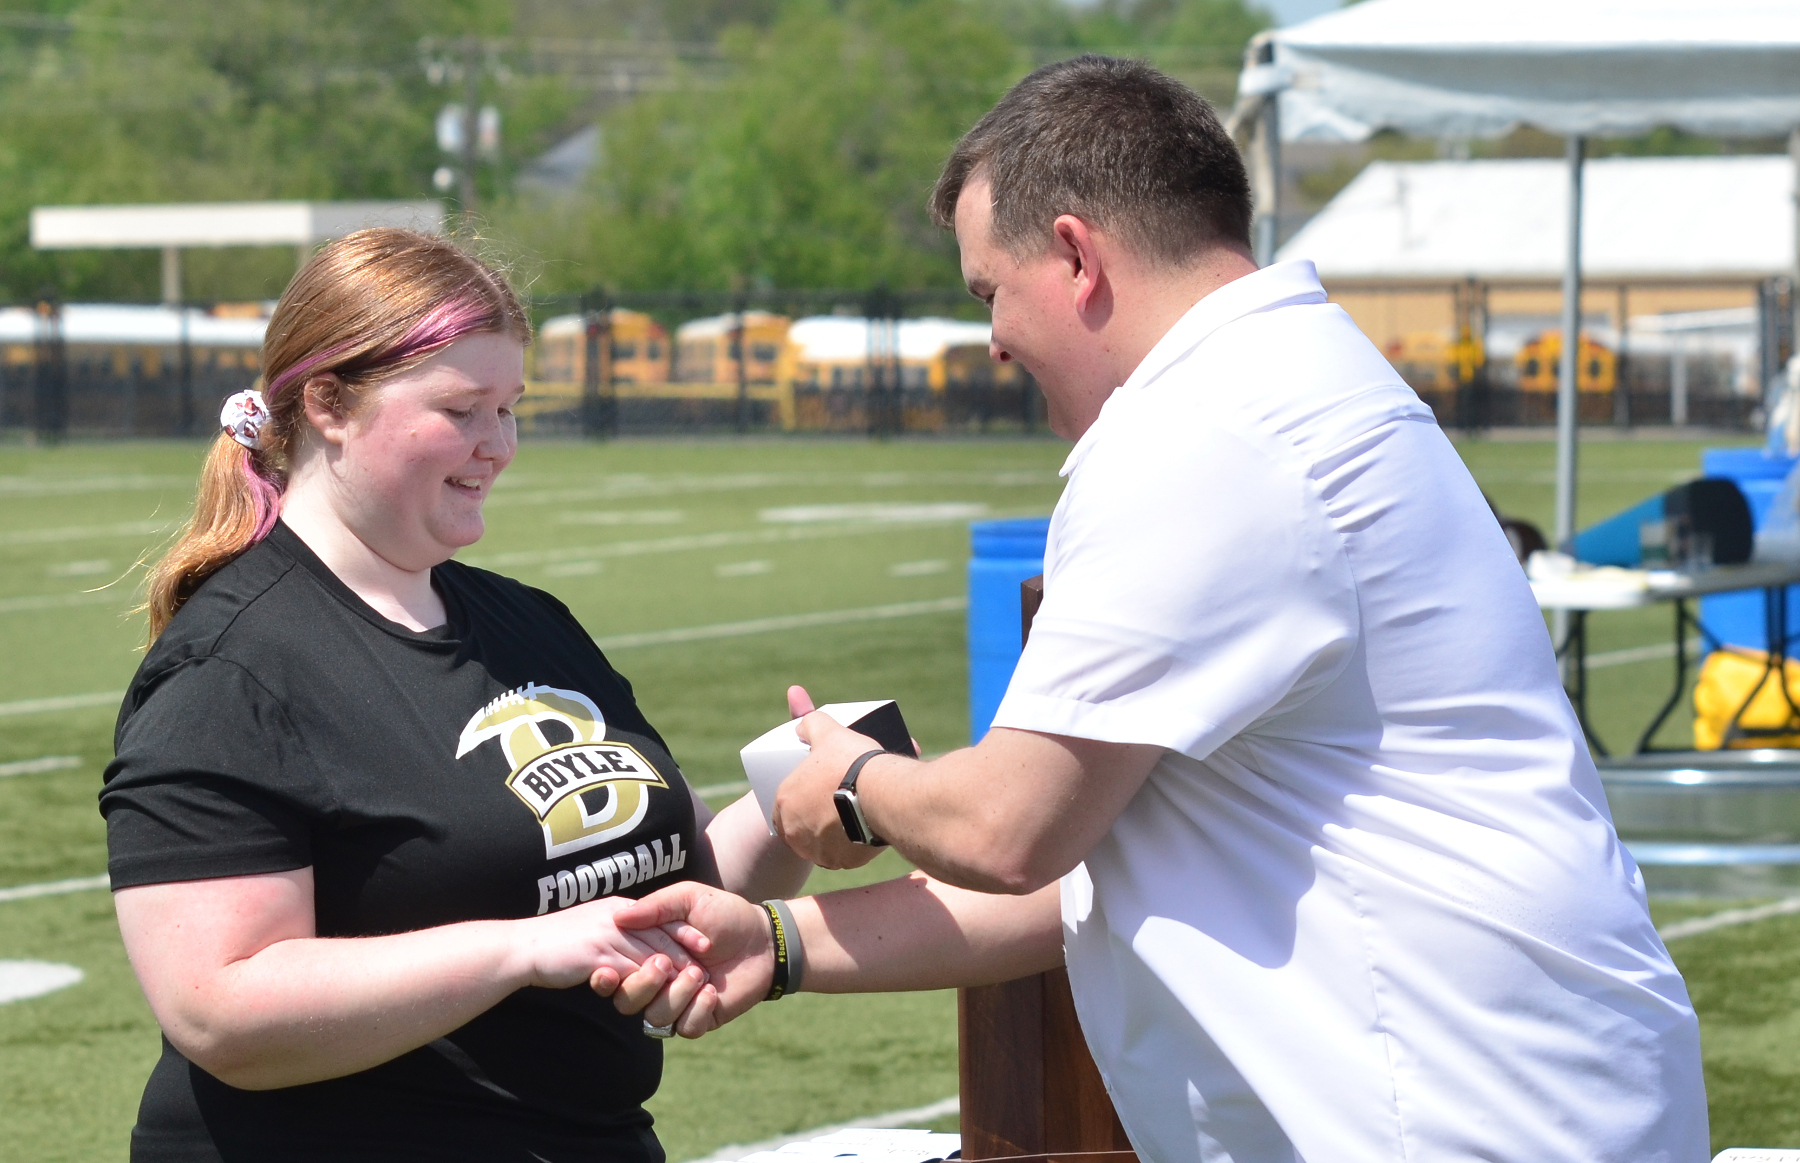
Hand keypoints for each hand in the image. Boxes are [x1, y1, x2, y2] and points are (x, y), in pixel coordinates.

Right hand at [514, 895, 695, 994]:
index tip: (705, 944)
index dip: (683, 931)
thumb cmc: (555, 939)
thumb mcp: (593, 925)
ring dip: (673, 967)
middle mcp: (617, 919)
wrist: (521, 947)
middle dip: (687, 950)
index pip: (659, 917)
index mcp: (617, 909)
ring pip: (652, 952)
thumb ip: (618, 928)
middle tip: (708, 966)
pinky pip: (632, 970)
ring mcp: (608, 936)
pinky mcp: (598, 957)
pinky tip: (663, 992)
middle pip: (661, 934)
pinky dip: (651, 981)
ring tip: (693, 978)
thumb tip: (640, 943)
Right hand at [605, 882, 775, 1037]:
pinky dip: (696, 1010)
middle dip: (642, 985)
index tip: (605, 972)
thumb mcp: (689, 898)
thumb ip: (655, 906)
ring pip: (654, 1018)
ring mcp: (678, 1002)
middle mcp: (657, 982)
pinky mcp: (700, 1018)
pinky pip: (684, 1028)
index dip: (604, 979)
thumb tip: (619, 917)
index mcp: (647, 954)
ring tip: (700, 973)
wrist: (764, 937)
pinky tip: (711, 991)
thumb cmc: (724, 913)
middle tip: (665, 964)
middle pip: (626, 1001)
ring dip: (675, 995)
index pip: (614, 975)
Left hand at [772, 685, 890, 869]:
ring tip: (850, 816)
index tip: (818, 792)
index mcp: (784, 803)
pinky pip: (844, 855)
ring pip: (822, 844)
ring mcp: (819, 852)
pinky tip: (861, 832)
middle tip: (837, 802)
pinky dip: (851, 846)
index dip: (800, 798)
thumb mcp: (829, 733)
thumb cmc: (852, 763)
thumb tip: (800, 711)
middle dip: (816, 818)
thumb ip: (811, 721)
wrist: (884, 795)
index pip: (783, 806)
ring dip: (831, 835)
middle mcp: (795, 833)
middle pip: (802, 827)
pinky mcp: (843, 863)